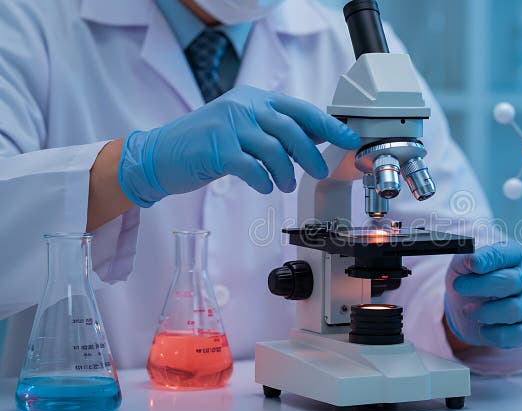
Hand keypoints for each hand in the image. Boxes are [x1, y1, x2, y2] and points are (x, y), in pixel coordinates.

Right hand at [117, 86, 361, 206]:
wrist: (160, 155)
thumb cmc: (207, 145)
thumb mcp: (243, 129)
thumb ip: (275, 131)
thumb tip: (316, 138)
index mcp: (254, 99)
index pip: (299, 109)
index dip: (328, 125)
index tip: (348, 139)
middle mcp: (242, 106)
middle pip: (290, 129)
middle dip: (310, 153)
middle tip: (319, 171)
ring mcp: (228, 126)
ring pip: (273, 149)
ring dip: (285, 172)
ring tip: (283, 184)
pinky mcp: (216, 149)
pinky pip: (251, 167)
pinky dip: (263, 180)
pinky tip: (264, 186)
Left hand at [445, 241, 521, 348]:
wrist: (468, 303)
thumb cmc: (468, 277)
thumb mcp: (462, 264)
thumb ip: (466, 259)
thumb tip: (472, 260)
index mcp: (514, 255)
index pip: (505, 255)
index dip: (488, 259)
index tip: (471, 264)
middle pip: (512, 281)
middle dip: (481, 286)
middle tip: (458, 287)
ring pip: (515, 310)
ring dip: (485, 312)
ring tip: (467, 310)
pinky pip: (517, 334)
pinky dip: (495, 334)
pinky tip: (481, 328)